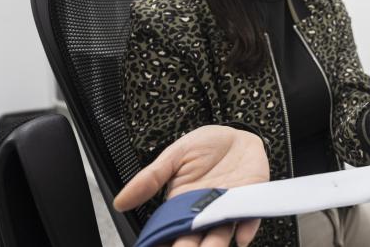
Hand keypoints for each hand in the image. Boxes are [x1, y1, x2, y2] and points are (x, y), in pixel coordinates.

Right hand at [113, 125, 269, 246]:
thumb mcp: (173, 156)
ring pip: (221, 233)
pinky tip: (241, 237)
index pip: (170, 229)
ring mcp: (227, 206)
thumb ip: (150, 179)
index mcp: (182, 202)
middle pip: (195, 237)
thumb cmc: (206, 145)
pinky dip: (247, 228)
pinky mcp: (249, 199)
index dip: (164, 240)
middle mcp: (205, 210)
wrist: (237, 133)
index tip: (159, 245)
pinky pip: (249, 218)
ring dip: (216, 245)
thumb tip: (120, 202)